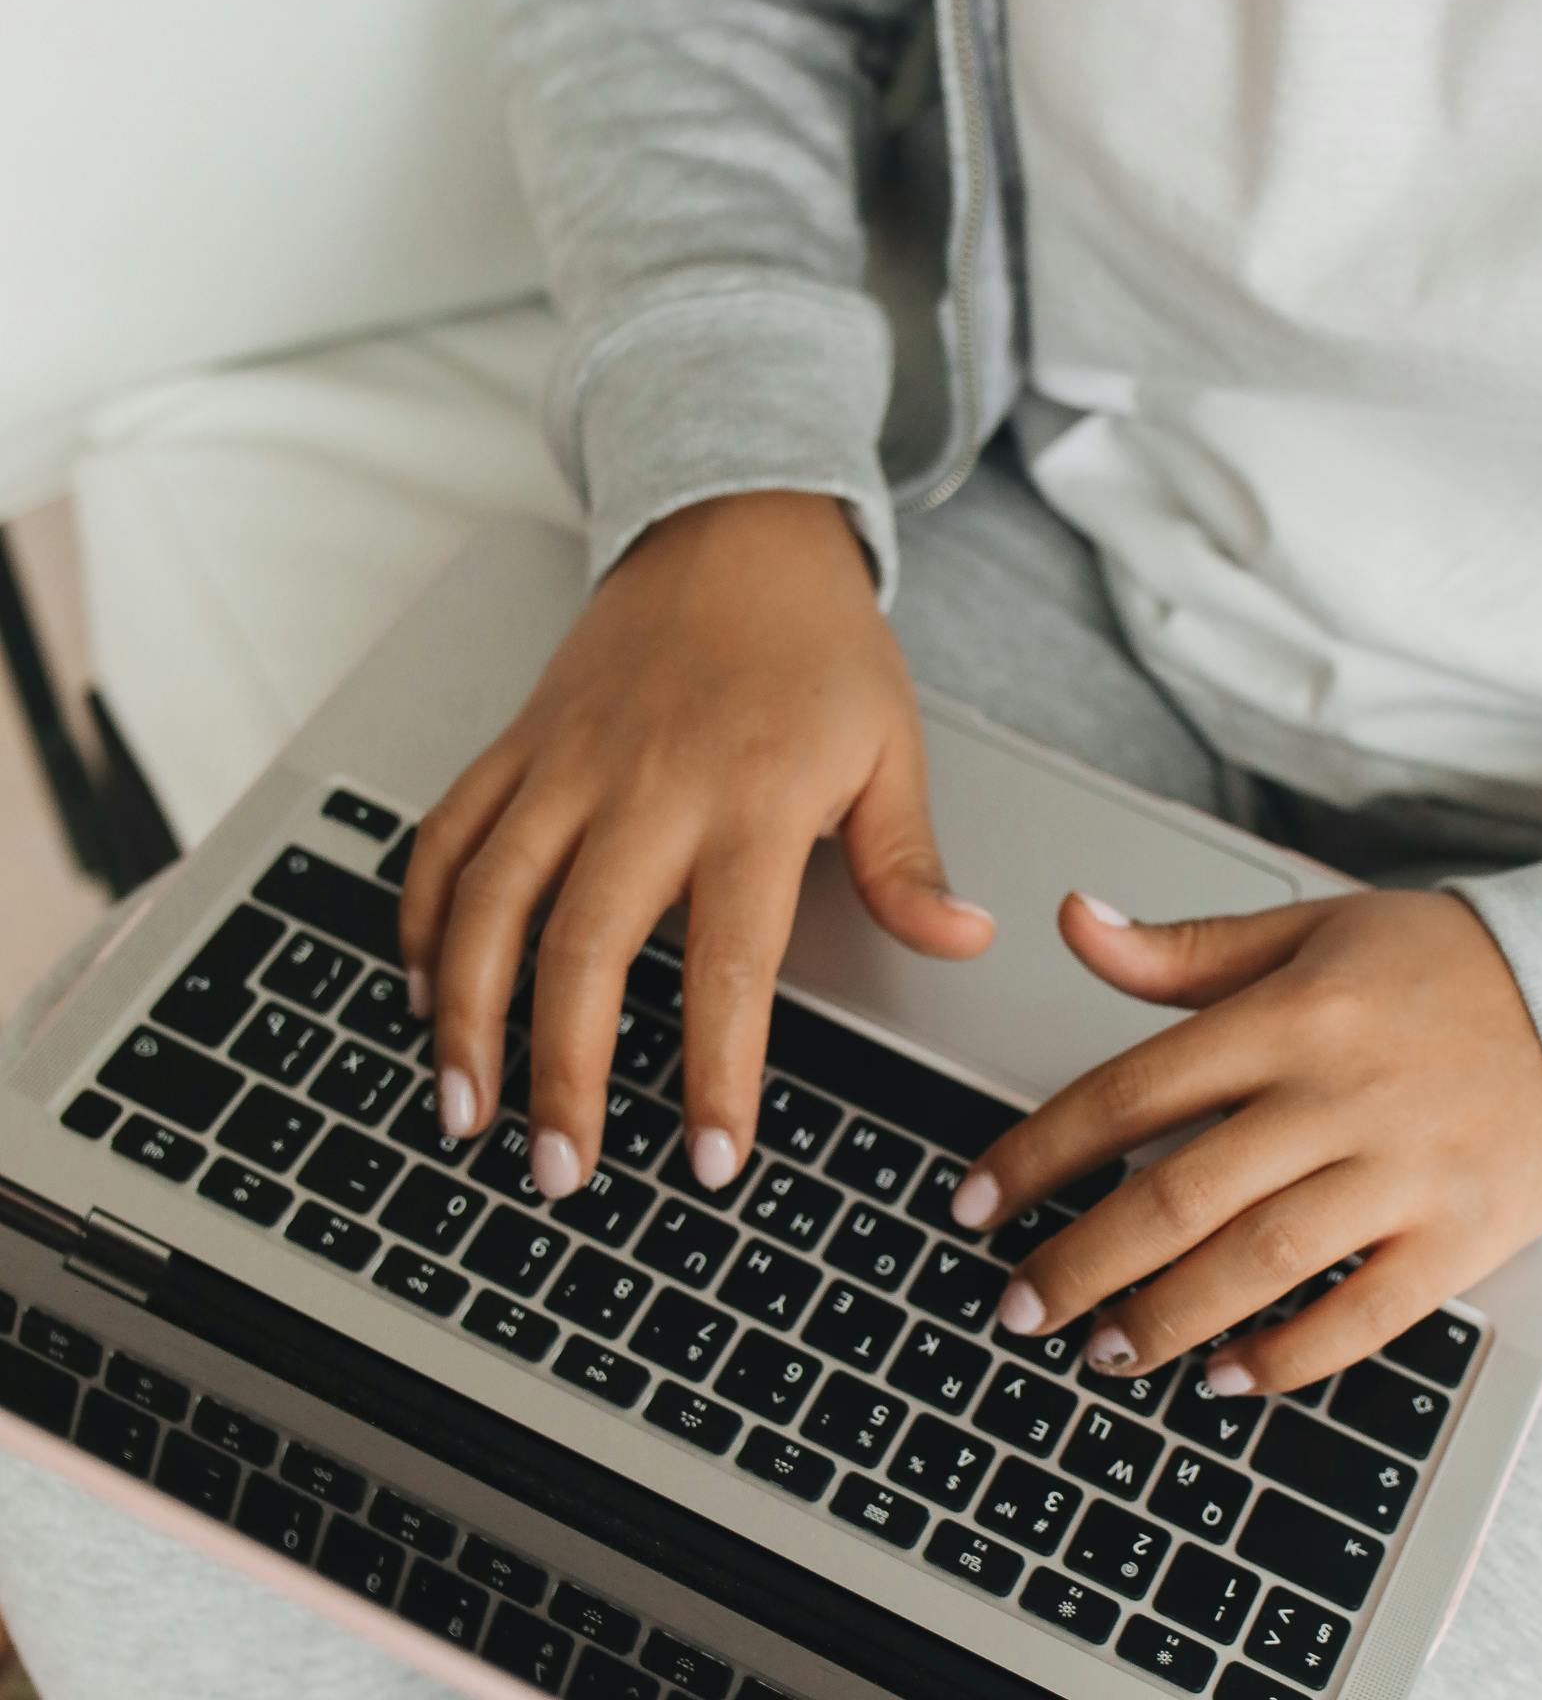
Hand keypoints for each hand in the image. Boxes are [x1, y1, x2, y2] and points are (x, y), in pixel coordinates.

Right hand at [399, 490, 992, 1196]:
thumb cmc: (818, 646)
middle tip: (562, 1174)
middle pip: (582, 950)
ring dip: (466, 1016)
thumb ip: (909, 859)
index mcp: (753, 800)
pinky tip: (421, 995)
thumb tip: (961, 941)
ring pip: (488, 901)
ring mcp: (566, 766)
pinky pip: (446, 838)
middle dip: (563, 1075)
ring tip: (464, 1111)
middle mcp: (645, 787)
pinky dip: (423, 920)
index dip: (718, 1074)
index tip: (712, 1163)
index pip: (730, 965)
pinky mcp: (517, 746)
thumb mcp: (892, 746)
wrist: (733, 525)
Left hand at [950, 886, 1541, 1394]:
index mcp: (1290, 1016)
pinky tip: (1227, 1378)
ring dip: (1167, 1319)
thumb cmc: (1448, 969)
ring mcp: (1405, 1172)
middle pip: (1179, 1194)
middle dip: (1081, 1261)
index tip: (975, 1203)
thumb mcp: (1313, 931)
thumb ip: (1187, 950)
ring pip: (1260, 1264)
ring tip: (1103, 1350)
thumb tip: (1078, 921)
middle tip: (1017, 1307)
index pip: (1131, 1091)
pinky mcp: (1464, 1235)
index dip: (1039, 1154)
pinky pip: (1363, 1316)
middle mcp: (1339, 1095)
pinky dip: (1289, 1357)